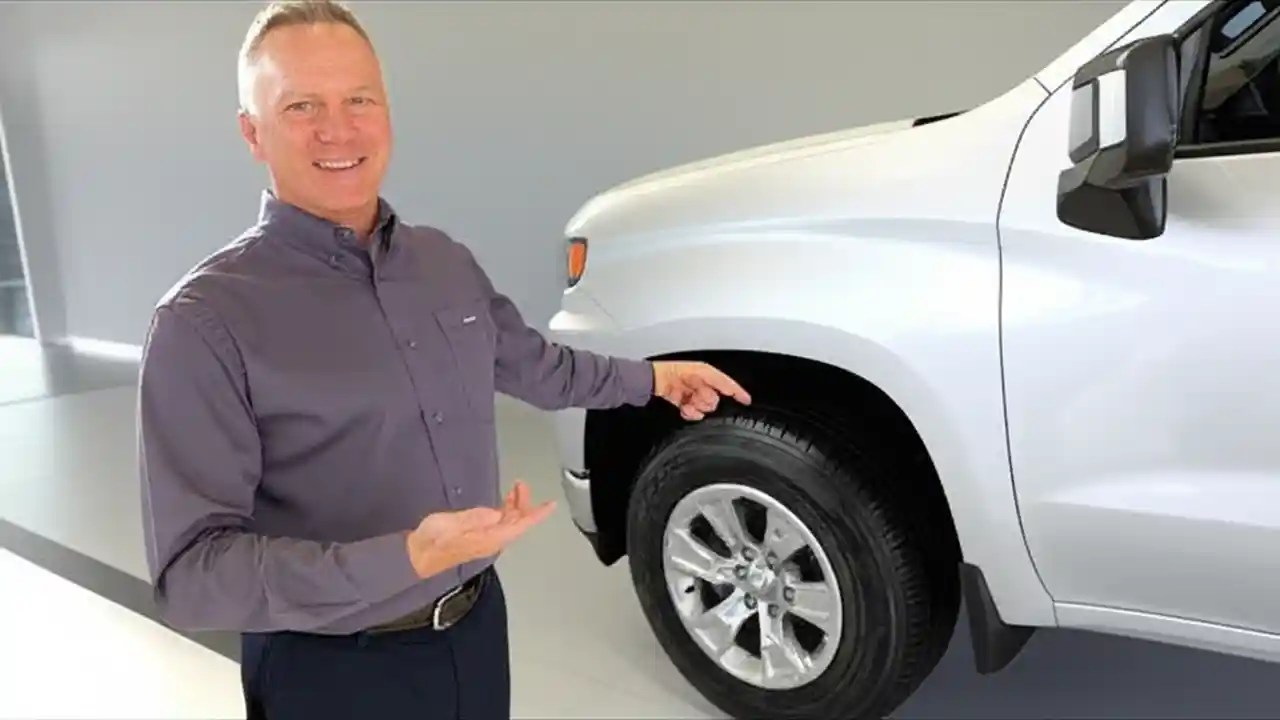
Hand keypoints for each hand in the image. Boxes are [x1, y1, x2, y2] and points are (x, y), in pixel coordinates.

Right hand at [405, 480, 554, 578]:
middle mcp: (492, 540)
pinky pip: (499, 523)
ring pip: (509, 522)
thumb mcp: (450, 525)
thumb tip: (495, 513)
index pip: (521, 525)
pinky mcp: (477, 537)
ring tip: (514, 490)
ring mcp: (485, 539)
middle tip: (521, 485)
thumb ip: (474, 518)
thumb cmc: (431, 542)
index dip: (537, 514)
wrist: (417, 556)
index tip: (551, 505)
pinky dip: (504, 511)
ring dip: (515, 506)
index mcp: (490, 538)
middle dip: (524, 504)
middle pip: (518, 522)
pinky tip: (501, 505)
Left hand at [652, 361, 751, 420]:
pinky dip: (689, 413)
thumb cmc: (675, 371)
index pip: (728, 384)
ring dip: (696, 407)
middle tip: (696, 395)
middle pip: (715, 401)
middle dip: (706, 400)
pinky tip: (684, 408)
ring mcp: (693, 395)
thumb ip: (713, 384)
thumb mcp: (700, 373)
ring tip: (687, 401)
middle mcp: (702, 385)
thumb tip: (716, 398)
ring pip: (704, 409)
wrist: (656, 379)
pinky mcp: (684, 403)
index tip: (746, 400)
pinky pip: (693, 414)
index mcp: (708, 374)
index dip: (738, 393)